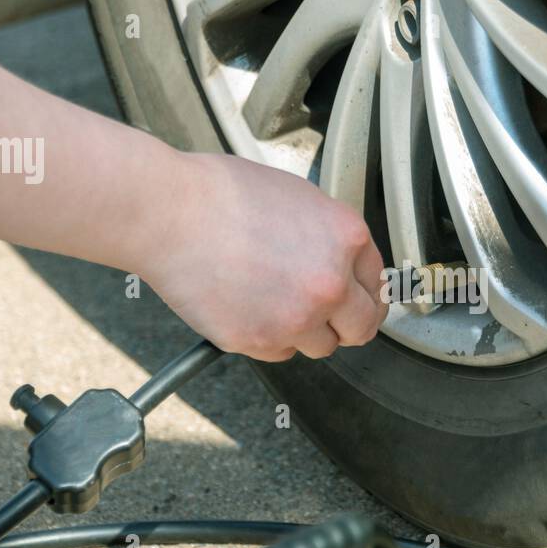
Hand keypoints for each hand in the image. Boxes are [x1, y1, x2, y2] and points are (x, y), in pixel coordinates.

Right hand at [143, 153, 387, 361]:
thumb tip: (338, 260)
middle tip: (330, 320)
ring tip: (273, 303)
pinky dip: (267, 338)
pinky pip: (278, 352)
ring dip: (304, 332)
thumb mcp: (297, 197)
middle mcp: (331, 283)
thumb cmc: (220, 194)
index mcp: (347, 239)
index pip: (377, 285)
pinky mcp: (259, 341)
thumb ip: (328, 236)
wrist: (169, 213)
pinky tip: (247, 307)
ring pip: (320, 346)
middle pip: (361, 327)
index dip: (364, 295)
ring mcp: (297, 318)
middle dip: (347, 325)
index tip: (357, 302)